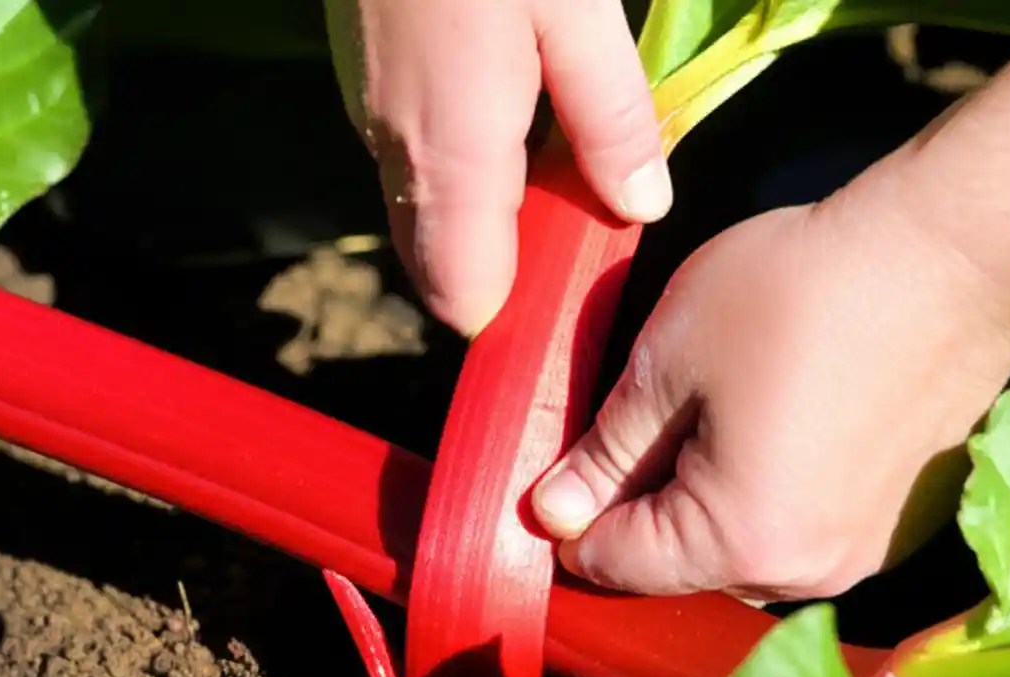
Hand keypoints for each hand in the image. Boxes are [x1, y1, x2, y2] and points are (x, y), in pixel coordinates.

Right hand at [327, 0, 671, 335]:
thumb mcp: (574, 13)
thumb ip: (609, 118)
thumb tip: (641, 207)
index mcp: (452, 154)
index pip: (465, 298)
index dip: (518, 313)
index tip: (577, 289)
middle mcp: (398, 155)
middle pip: (443, 268)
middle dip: (508, 270)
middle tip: (580, 223)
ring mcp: (372, 122)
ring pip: (427, 216)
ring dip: (488, 217)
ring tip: (557, 165)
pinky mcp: (367, 88)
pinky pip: (415, 165)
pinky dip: (461, 169)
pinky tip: (507, 112)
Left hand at [530, 201, 1009, 601]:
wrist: (950, 257)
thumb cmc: (800, 295)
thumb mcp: (669, 361)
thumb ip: (606, 451)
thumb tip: (554, 511)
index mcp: (740, 540)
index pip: (619, 564)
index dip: (571, 521)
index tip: (554, 473)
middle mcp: (805, 572)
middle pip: (681, 566)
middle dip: (639, 509)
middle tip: (629, 425)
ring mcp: (859, 550)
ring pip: (739, 549)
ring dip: (702, 500)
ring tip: (698, 413)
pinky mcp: (895, 519)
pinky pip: (796, 526)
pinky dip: (761, 492)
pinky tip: (762, 420)